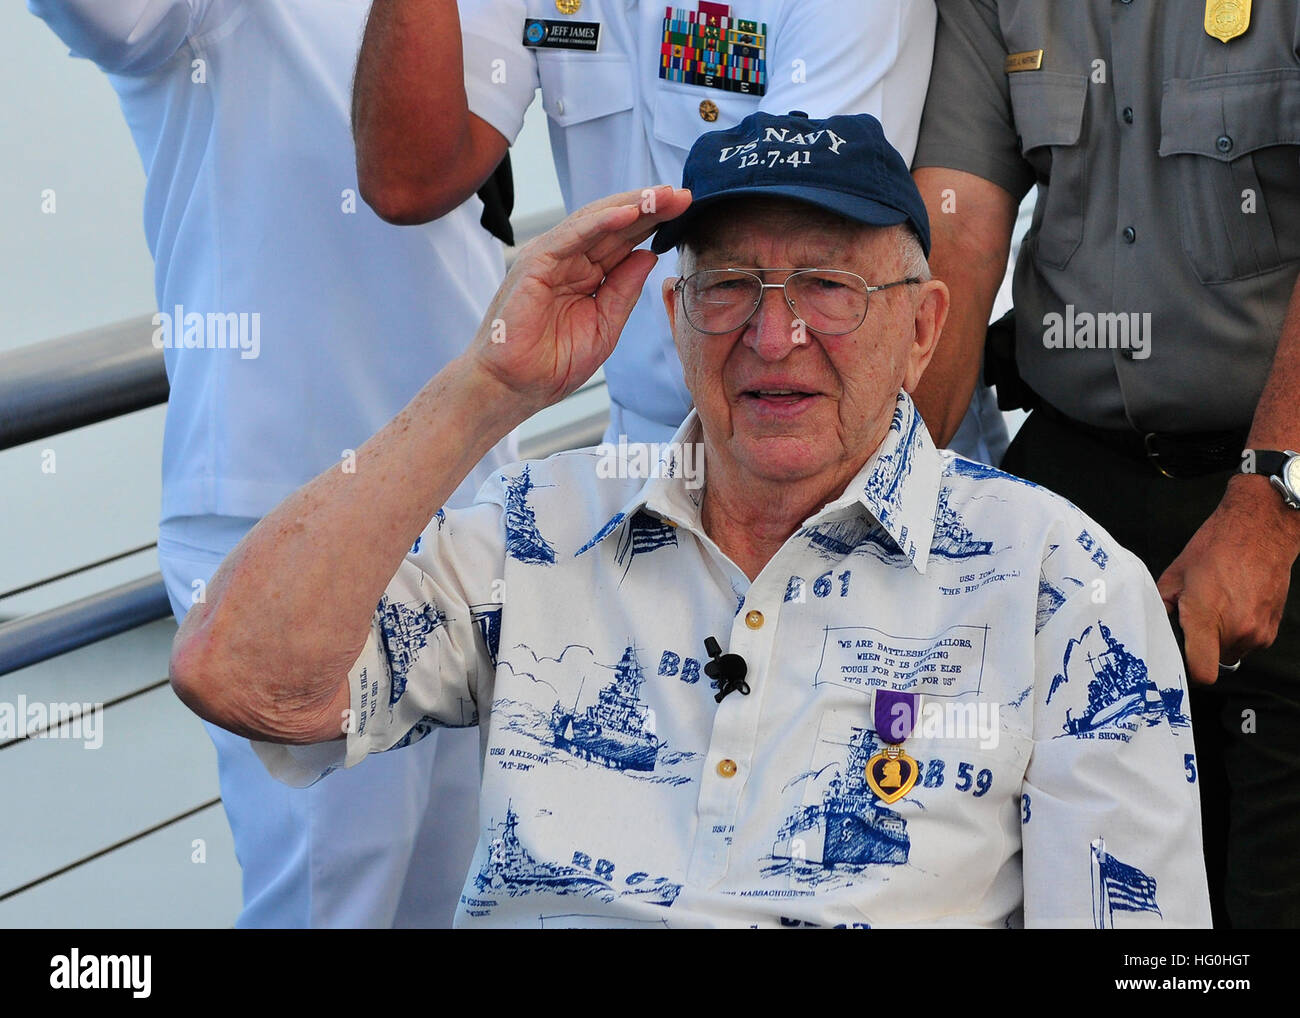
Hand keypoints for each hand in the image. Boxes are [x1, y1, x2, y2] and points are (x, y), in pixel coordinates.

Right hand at [466, 185, 691, 411]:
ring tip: (663, 196)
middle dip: (650, 207)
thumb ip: (624, 292)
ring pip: (596, 221)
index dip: (655, 224)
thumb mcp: (604, 328)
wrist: (513, 387)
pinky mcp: (536, 263)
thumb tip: (649, 256)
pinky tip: (629, 213)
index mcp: (587, 275)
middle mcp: (570, 260)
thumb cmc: (551, 365)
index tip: (686, 211)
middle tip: (684, 194)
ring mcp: (552, 259)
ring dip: (632, 206)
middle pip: (615, 224)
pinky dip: (601, 222)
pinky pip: (573, 236)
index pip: (625, 241)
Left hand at [1157, 477, 1299, 683]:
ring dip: (1221, 639)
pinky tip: (1234, 604)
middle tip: (1195, 619)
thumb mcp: (1175, 575)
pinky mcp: (1273, 628)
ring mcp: (1259, 632)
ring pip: (1232, 653)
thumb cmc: (1216, 548)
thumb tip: (1155, 627)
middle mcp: (1238, 631)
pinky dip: (1239, 631)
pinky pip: (1249, 642)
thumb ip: (1163, 607)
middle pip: (1214, 662)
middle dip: (1201, 647)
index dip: (1188, 669)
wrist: (1260, 530)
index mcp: (1207, 618)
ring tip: (1217, 607)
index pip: (1202, 672)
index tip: (1181, 654)